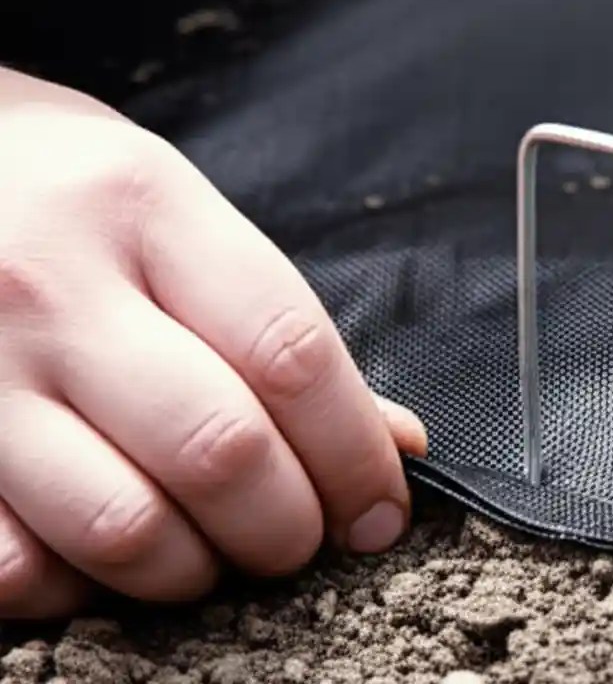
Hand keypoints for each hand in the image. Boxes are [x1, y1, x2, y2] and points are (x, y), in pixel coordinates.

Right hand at [0, 68, 426, 617]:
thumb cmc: (72, 199)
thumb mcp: (180, 218)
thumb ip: (280, 329)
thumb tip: (396, 443)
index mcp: (147, 209)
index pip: (291, 356)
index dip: (356, 456)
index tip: (380, 511)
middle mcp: (52, 285)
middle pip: (219, 452)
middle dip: (287, 527)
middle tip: (300, 538)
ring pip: (121, 526)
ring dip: (195, 570)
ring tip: (213, 555)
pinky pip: (12, 564)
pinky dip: (77, 590)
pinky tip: (105, 560)